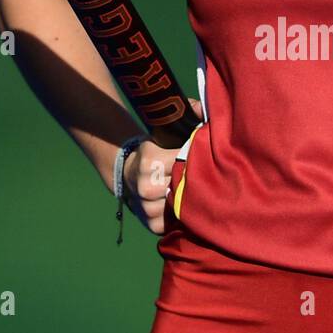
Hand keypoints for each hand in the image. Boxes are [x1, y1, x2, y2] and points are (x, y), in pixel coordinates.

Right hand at [122, 98, 202, 234]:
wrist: (128, 171)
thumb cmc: (156, 150)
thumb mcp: (165, 131)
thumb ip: (188, 114)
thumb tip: (204, 107)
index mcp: (150, 160)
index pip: (185, 162)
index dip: (196, 160)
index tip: (203, 158)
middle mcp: (145, 185)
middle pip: (185, 186)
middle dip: (195, 181)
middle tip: (203, 177)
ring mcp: (145, 206)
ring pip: (180, 207)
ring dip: (188, 201)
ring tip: (192, 193)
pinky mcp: (150, 224)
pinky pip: (173, 224)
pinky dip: (180, 218)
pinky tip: (183, 208)